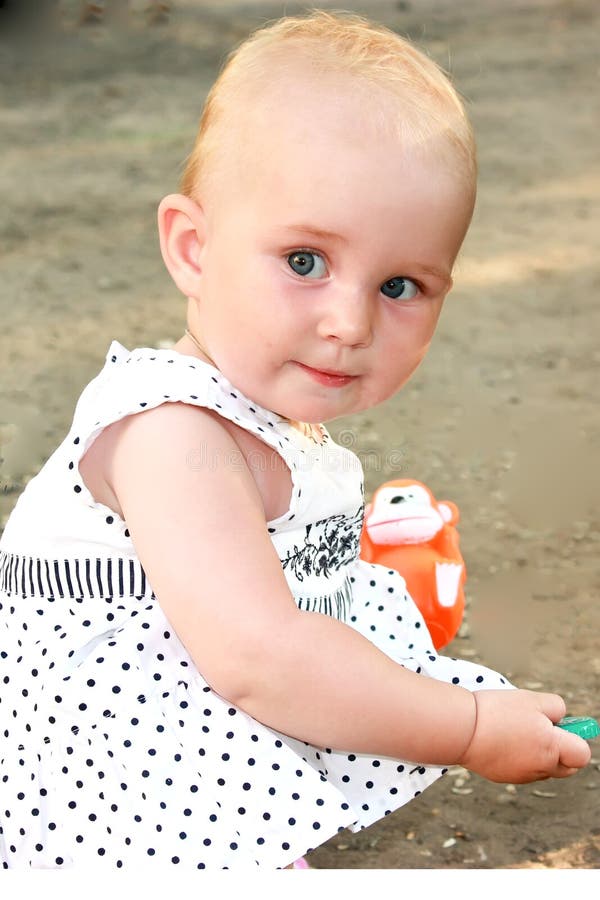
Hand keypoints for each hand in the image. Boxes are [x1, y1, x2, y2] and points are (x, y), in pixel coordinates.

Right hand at [458, 689, 591, 783]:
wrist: (461, 730)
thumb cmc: (498, 712)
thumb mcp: (532, 699)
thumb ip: (556, 708)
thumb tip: (560, 718)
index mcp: (552, 748)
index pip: (582, 755)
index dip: (577, 738)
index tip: (564, 725)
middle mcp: (541, 767)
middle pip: (566, 766)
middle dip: (561, 749)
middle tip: (543, 726)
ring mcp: (522, 775)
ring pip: (542, 766)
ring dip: (538, 751)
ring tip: (514, 728)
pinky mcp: (504, 777)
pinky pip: (521, 767)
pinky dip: (517, 756)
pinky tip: (500, 738)